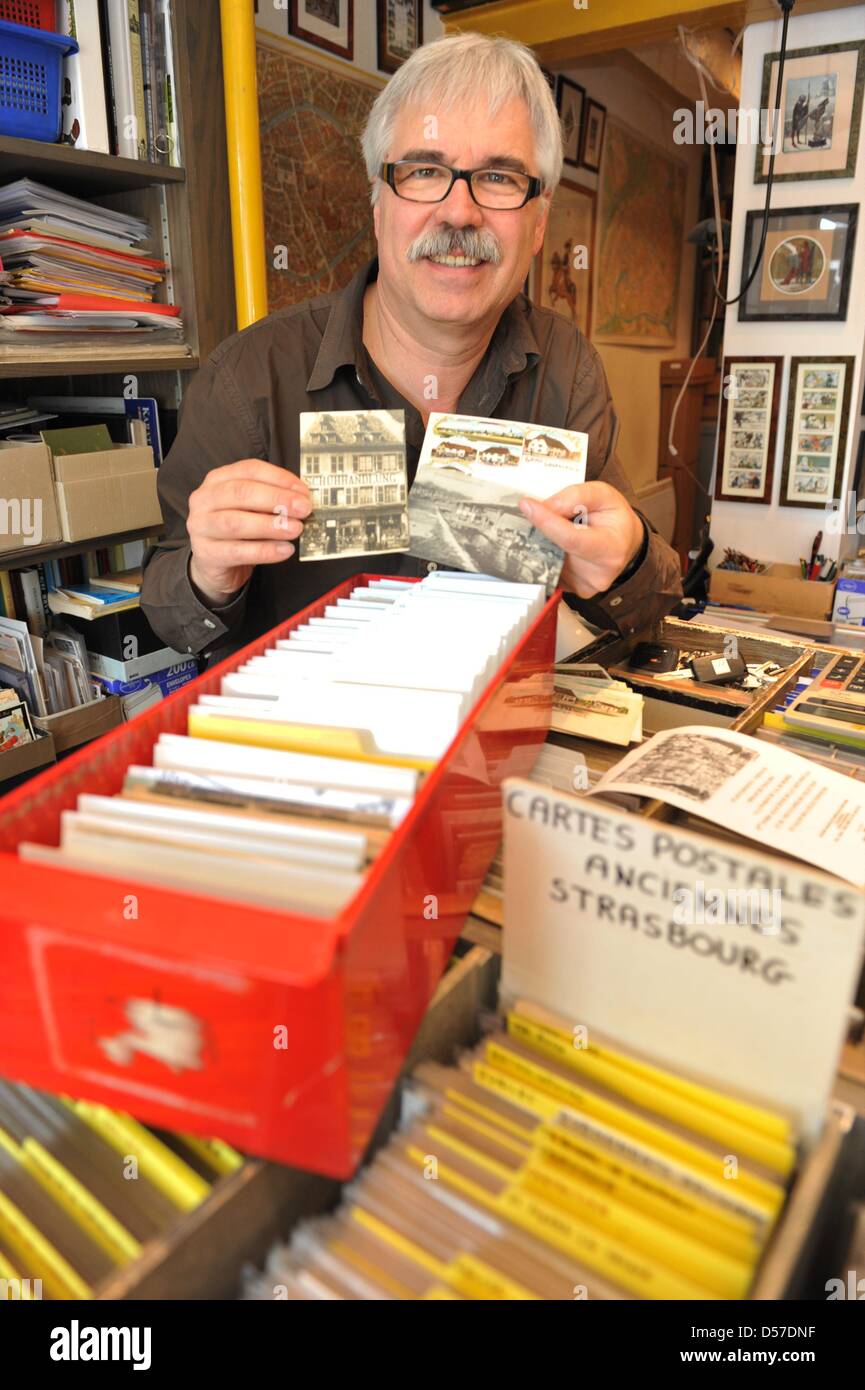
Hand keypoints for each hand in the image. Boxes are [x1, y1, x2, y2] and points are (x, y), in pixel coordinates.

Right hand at [187, 459, 310, 604]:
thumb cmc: (236, 532)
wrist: (213, 565)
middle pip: (241, 493)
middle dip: (277, 499)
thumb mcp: (251, 510)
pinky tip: (284, 550)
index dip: (279, 478)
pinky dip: (264, 551)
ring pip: (236, 522)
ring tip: (296, 529)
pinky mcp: (206, 554)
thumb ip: (272, 501)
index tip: (303, 491)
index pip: (249, 470)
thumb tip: (302, 500)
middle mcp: (204, 499)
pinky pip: (237, 551)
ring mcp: (201, 527)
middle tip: (303, 509)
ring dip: (270, 525)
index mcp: (217, 480)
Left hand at [519, 482, 643, 597]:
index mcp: (610, 549)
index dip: (546, 521)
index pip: (570, 538)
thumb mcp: (603, 494)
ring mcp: (584, 586)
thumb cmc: (614, 518)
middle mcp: (598, 574)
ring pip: (548, 560)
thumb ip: (575, 496)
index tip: (526, 505)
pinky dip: (547, 554)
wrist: (624, 542)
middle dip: (541, 529)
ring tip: (561, 530)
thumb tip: (545, 507)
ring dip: (544, 542)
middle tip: (542, 512)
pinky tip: (558, 545)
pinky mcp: (573, 590)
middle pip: (554, 550)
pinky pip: (550, 570)